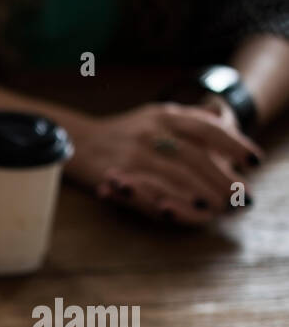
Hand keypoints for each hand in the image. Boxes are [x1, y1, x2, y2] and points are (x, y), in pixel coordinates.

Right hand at [65, 102, 262, 224]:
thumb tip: (223, 121)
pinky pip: (142, 189)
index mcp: (165, 115)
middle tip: (239, 197)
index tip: (253, 161)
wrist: (72, 138)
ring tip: (215, 207)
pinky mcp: (112, 172)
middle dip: (219, 178)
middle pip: (193, 155)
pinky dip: (162, 200)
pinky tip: (177, 210)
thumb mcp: (155, 116)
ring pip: (172, 174)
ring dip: (196, 192)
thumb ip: (188, 120)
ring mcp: (130, 152)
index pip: (207, 128)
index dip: (234, 143)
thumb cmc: (121, 132)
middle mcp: (150, 131)